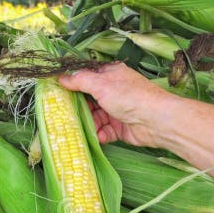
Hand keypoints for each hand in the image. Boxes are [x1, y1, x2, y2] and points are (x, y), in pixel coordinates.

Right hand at [58, 62, 176, 147]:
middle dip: (78, 108)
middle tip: (62, 114)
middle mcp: (114, 92)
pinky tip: (96, 136)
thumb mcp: (101, 84)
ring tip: (77, 128)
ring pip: (95, 117)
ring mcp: (117, 111)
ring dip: (88, 124)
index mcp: (111, 76)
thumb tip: (61, 77)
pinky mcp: (120, 128)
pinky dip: (99, 134)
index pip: (88, 78)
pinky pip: (104, 131)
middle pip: (89, 100)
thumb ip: (80, 80)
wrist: (156, 121)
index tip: (57, 92)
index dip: (73, 84)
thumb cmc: (130, 96)